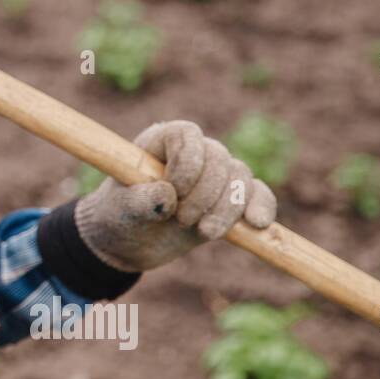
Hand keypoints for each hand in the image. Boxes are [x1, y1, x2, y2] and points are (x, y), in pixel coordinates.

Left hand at [74, 120, 277, 272]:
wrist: (129, 243)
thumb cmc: (119, 216)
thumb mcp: (121, 210)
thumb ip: (139, 201)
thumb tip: (166, 196)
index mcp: (161, 142)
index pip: (187, 135)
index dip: (188, 164)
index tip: (174, 192)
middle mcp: (193, 153)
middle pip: (219, 158)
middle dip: (206, 194)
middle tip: (182, 221)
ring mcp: (214, 176)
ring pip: (241, 177)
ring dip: (228, 208)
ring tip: (204, 233)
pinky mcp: (230, 200)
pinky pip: (258, 194)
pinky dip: (261, 207)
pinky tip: (256, 224)